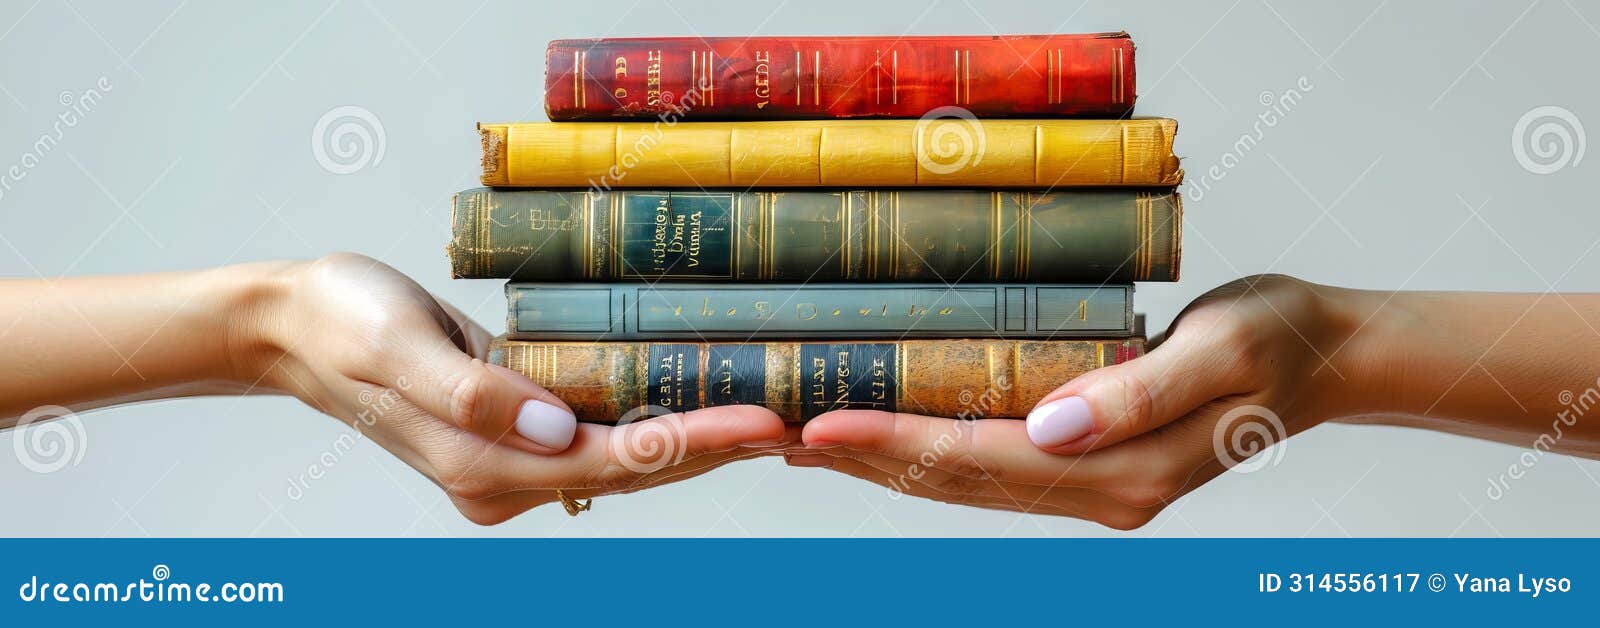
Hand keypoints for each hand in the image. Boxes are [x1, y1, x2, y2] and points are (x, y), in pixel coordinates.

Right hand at [242, 253, 789, 523]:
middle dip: (713, 448)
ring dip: (693, 442)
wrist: (300, 323)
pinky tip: (698, 404)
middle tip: (795, 422)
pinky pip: (598, 437)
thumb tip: (555, 424)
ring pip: (621, 459)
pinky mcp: (514, 435)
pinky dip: (652, 425)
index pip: (612, 460)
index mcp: (482, 466)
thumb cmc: (346, 322)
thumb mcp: (399, 347)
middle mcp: (503, 477)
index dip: (691, 443)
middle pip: (631, 470)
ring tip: (769, 418)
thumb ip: (474, 391)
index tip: (760, 421)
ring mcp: (510, 462)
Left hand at [790, 275, 1371, 528]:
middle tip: (779, 436)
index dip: (896, 446)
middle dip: (867, 462)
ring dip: (889, 465)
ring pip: (969, 483)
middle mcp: (1103, 492)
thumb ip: (1136, 393)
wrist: (1329, 357)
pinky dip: (932, 455)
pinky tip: (888, 439)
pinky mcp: (1092, 466)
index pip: (983, 460)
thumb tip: (1048, 426)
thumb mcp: (1222, 350)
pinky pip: (996, 467)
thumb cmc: (1279, 339)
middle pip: (960, 482)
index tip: (820, 427)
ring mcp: (1097, 486)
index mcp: (1126, 473)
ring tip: (808, 443)